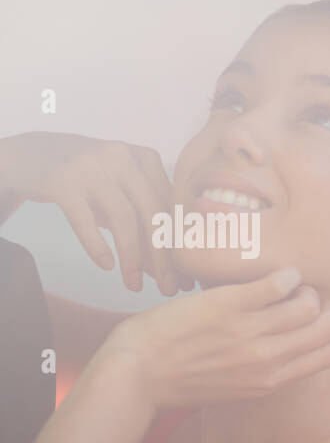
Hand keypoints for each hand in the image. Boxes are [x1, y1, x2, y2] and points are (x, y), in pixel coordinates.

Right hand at [0, 131, 184, 293]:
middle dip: (164, 258)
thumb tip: (170, 274)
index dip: (180, 246)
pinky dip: (97, 245)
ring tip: (134, 285)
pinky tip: (106, 265)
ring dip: (132, 258)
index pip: (170, 208)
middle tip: (168, 289)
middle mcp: (122, 157)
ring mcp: (91, 166)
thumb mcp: (120, 199)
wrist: (31, 154)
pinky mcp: (62, 179)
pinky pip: (84, 218)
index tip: (186, 279)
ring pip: (123, 217)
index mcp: (145, 159)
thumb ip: (143, 230)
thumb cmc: (88, 182)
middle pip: (154, 213)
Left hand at [94, 267, 329, 408]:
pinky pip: (276, 285)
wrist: (136, 375)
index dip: (329, 333)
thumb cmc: (178, 383)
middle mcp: (267, 359)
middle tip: (310, 298)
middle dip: (326, 309)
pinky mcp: (227, 306)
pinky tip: (282, 273)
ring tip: (291, 285)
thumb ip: (261, 375)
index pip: (329, 355)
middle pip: (327, 328)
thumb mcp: (231, 391)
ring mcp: (248, 332)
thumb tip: (281, 357)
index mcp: (270, 381)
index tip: (316, 321)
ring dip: (306, 290)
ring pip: (307, 305)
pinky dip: (287, 275)